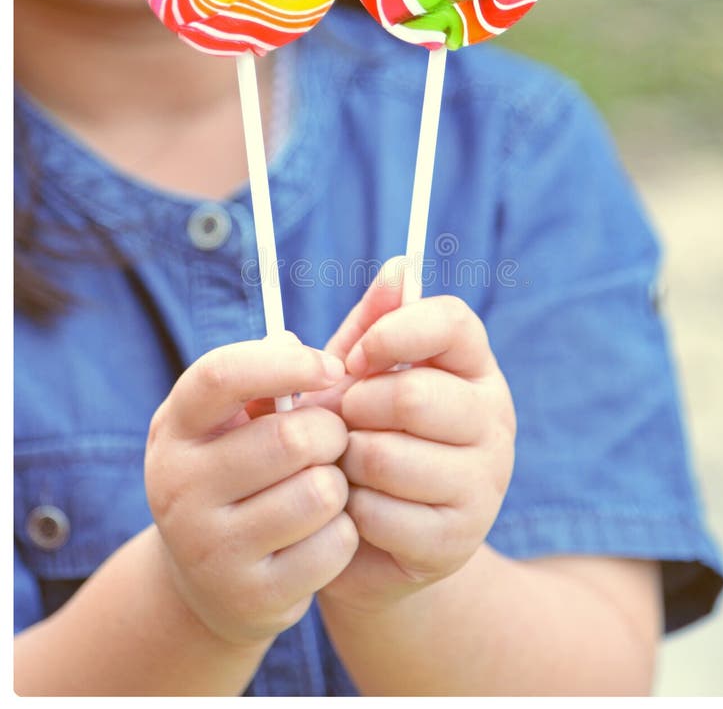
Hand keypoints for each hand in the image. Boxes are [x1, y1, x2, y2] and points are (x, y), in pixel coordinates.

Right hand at [144, 333, 358, 646]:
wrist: (217, 576)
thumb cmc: (251, 465)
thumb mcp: (259, 409)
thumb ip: (317, 349)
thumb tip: (398, 274)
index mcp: (176, 423)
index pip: (223, 375)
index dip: (288, 365)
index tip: (332, 368)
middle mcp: (177, 482)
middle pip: (291, 437)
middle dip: (332, 433)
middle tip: (332, 440)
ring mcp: (206, 544)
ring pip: (319, 493)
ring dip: (340, 484)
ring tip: (324, 484)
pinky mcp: (247, 594)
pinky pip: (333, 546)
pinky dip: (344, 532)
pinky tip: (322, 532)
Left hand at [316, 259, 515, 612]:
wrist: (372, 536)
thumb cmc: (365, 436)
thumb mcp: (363, 377)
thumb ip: (374, 325)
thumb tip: (398, 265)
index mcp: (475, 367)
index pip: (452, 321)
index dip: (391, 333)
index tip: (354, 359)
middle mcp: (494, 419)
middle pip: (412, 395)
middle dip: (354, 409)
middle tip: (344, 423)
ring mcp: (484, 483)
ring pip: (386, 456)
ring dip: (345, 462)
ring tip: (347, 467)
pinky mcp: (457, 540)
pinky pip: (379, 513)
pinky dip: (349, 511)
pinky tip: (356, 511)